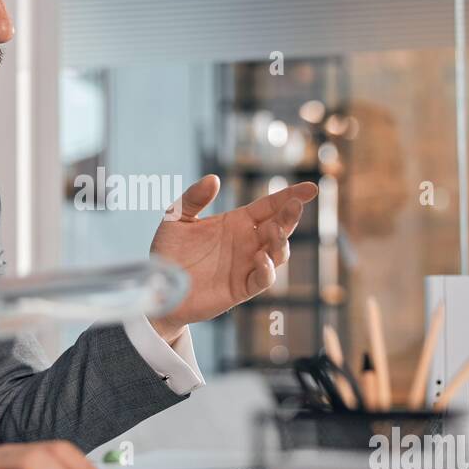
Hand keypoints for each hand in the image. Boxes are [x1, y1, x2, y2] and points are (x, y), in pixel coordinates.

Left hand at [148, 175, 316, 342]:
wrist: (157, 288)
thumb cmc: (168, 253)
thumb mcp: (175, 219)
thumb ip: (193, 198)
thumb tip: (213, 179)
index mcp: (237, 223)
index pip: (270, 206)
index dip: (290, 196)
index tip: (311, 188)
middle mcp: (247, 243)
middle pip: (279, 227)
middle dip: (290, 217)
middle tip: (295, 206)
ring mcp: (246, 266)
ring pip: (277, 253)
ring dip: (280, 242)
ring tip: (272, 230)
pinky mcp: (241, 288)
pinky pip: (263, 279)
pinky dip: (267, 269)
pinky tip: (260, 257)